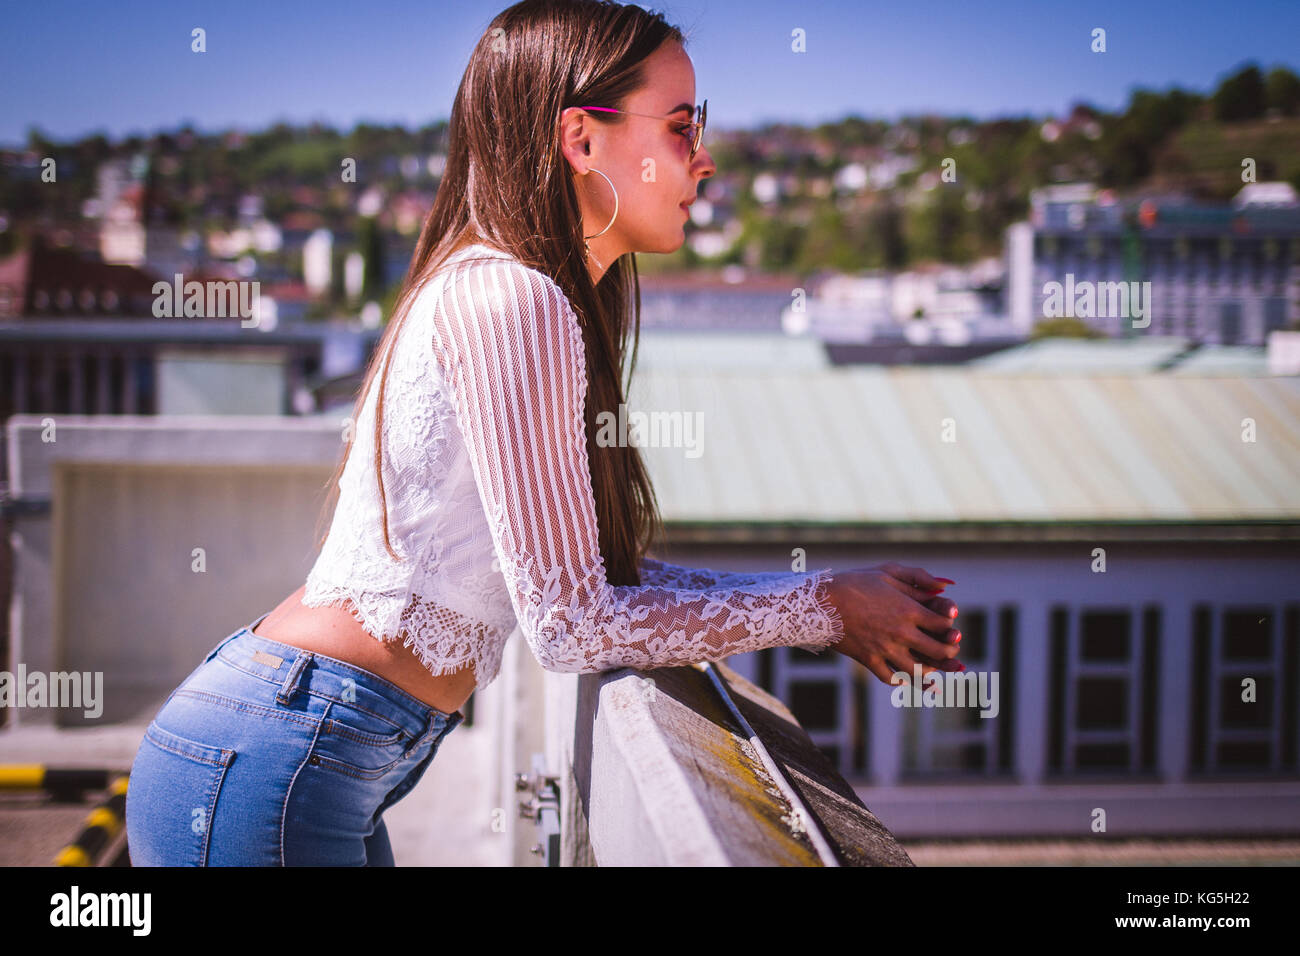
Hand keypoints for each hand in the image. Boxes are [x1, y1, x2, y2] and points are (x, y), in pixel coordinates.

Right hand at [823, 564, 961, 685]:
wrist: (819, 603)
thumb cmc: (854, 582)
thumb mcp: (887, 572)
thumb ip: (918, 577)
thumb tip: (946, 586)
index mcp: (908, 609)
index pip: (944, 624)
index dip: (950, 625)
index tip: (948, 623)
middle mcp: (901, 633)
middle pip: (938, 651)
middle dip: (950, 652)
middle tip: (950, 651)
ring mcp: (885, 649)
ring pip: (919, 671)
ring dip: (931, 671)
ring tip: (932, 668)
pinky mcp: (869, 660)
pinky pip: (892, 678)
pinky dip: (902, 680)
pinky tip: (906, 677)